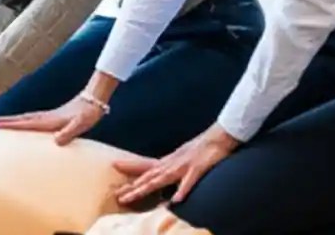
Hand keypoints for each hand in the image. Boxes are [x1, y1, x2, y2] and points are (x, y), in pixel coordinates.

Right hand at [0, 94, 106, 144]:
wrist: (94, 100)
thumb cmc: (88, 114)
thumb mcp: (80, 125)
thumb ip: (69, 132)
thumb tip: (56, 142)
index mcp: (51, 121)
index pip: (28, 123)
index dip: (13, 124)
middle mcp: (48, 117)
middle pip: (24, 119)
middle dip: (9, 121)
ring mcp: (51, 116)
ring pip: (29, 118)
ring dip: (16, 120)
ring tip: (5, 123)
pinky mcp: (55, 116)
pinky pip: (36, 119)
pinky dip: (27, 121)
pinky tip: (27, 124)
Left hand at [113, 124, 238, 204]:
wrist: (220, 134)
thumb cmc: (203, 146)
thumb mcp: (183, 154)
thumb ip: (173, 164)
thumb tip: (163, 172)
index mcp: (170, 160)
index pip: (146, 166)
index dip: (130, 167)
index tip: (114, 166)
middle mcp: (173, 163)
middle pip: (150, 177)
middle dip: (134, 187)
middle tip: (118, 195)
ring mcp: (184, 166)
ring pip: (162, 179)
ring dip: (147, 188)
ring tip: (134, 196)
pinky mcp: (198, 169)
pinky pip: (189, 181)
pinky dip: (182, 190)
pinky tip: (176, 200)